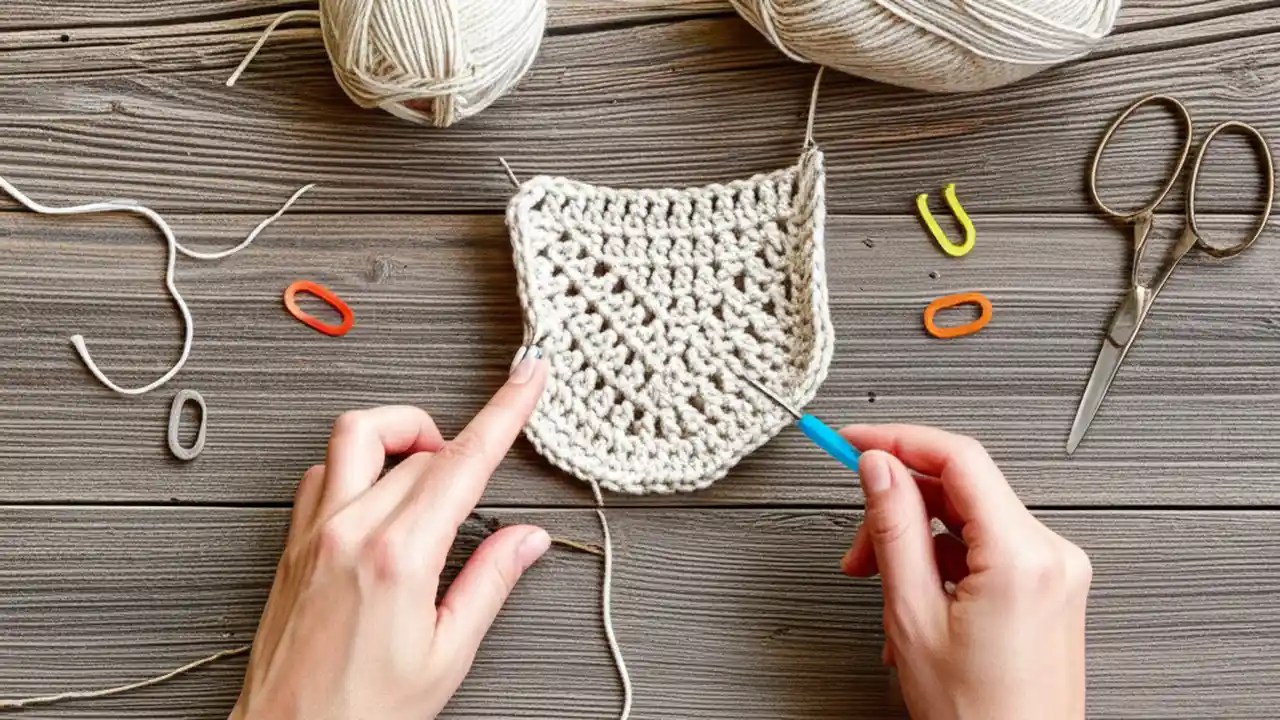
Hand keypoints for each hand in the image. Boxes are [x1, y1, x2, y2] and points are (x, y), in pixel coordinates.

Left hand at [230, 349, 548, 719]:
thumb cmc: (360, 712)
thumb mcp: (446, 654)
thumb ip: (490, 583)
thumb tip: (525, 540)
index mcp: (398, 558)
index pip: (464, 461)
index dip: (503, 411)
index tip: (526, 378)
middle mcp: (350, 532)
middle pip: (420, 448)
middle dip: (461, 447)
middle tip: (484, 476)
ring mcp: (314, 532)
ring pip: (357, 435)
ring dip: (400, 436)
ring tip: (428, 467)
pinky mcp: (292, 543)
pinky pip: (322, 471)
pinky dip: (356, 465)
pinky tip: (377, 495)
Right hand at [840, 425, 1091, 719]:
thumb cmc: (977, 716)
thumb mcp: (913, 616)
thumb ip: (894, 529)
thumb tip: (879, 469)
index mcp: (1024, 556)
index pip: (958, 458)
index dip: (897, 440)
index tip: (855, 441)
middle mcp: (1052, 555)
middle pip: (960, 491)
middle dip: (899, 509)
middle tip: (857, 547)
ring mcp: (1056, 572)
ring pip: (968, 523)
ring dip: (916, 545)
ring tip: (885, 591)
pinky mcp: (1051, 589)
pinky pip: (987, 550)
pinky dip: (942, 566)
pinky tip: (917, 603)